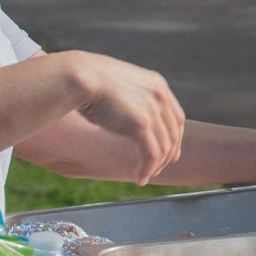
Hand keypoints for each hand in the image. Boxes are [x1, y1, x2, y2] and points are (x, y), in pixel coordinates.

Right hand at [65, 52, 185, 184]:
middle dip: (167, 155)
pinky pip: (151, 154)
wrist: (79, 77)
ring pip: (163, 147)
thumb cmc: (90, 82)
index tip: (170, 152)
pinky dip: (147, 169)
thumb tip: (129, 117)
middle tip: (157, 170)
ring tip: (144, 176)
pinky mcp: (140, 124)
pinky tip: (140, 178)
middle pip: (173, 134)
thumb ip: (132, 99)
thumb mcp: (120, 87)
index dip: (175, 137)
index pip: (176, 117)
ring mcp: (152, 110)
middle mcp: (160, 96)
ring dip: (155, 166)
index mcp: (157, 85)